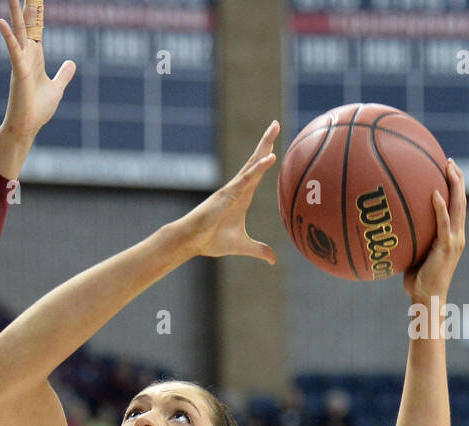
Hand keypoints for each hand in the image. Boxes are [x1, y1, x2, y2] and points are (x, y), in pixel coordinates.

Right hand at [0, 0, 74, 140]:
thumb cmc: (38, 109)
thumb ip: (64, 74)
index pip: (37, 26)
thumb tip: (71, 62)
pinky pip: (13, 50)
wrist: (27, 127)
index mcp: (36, 56)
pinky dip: (7, 36)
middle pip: (28, 22)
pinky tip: (0, 22)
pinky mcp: (18, 72)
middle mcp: (26, 54)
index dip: (37, 10)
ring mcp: (21, 61)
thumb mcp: (57, 88)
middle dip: (29, 4)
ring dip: (15, 11)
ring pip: (18, 30)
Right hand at [174, 121, 278, 261]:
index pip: (258, 172)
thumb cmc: (212, 241)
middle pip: (255, 160)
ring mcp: (233, 188)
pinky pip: (247, 178)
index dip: (266, 157)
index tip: (276, 145)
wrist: (192, 241)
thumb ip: (259, 250)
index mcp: (243, 196)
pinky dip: (259, 168)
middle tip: (275, 124)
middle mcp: (239, 188)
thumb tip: (273, 260)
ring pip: (252, 163)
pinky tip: (270, 157)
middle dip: (266, 142)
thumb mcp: (243, 246)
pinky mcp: (228, 193)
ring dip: (264, 146)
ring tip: (274, 128)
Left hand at [404, 159, 465, 303]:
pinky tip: (433, 192)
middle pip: (462, 200)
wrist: (427, 297)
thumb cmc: (416, 280)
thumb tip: (391, 227)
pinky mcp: (446, 247)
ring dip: (454, 185)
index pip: (457, 206)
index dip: (455, 187)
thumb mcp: (414, 255)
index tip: (447, 169)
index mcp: (452, 235)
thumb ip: (411, 239)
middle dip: (457, 179)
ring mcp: (454, 240)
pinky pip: (444, 223)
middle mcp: (457, 234)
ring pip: (458, 206)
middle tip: (449, 161)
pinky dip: (440, 207)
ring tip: (448, 167)